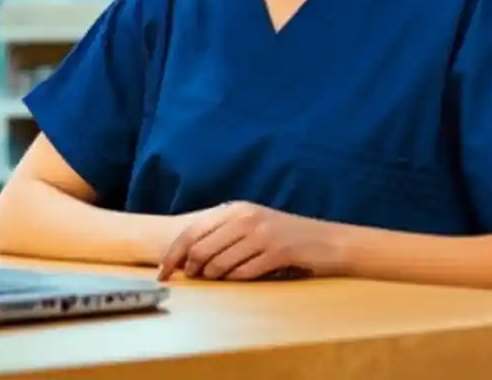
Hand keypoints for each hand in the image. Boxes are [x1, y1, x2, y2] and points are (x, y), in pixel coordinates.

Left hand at [156, 201, 339, 281]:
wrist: (329, 241)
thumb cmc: (285, 237)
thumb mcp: (251, 226)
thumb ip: (221, 235)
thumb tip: (185, 257)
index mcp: (234, 210)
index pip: (191, 232)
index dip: (172, 255)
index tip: (162, 273)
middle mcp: (246, 217)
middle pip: (200, 250)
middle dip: (191, 269)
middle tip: (193, 279)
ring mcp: (263, 234)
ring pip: (220, 264)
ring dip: (214, 278)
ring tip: (219, 280)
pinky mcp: (279, 252)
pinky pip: (244, 273)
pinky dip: (237, 281)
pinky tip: (240, 280)